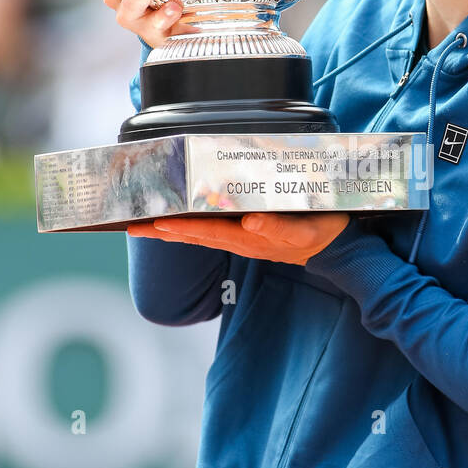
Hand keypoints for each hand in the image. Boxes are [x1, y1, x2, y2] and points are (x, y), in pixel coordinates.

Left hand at [126, 210, 350, 265]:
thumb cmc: (319, 230)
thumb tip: (250, 222)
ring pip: (201, 237)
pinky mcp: (245, 238)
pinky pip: (211, 234)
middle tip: (134, 227)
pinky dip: (189, 230)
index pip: (212, 232)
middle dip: (166, 232)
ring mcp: (243, 241)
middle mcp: (243, 241)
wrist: (333, 245)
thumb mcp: (306, 229)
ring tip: (142, 227)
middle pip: (198, 236)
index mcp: (253, 237)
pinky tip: (170, 227)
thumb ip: (279, 227)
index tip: (160, 224)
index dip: (185, 228)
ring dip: (171, 233)